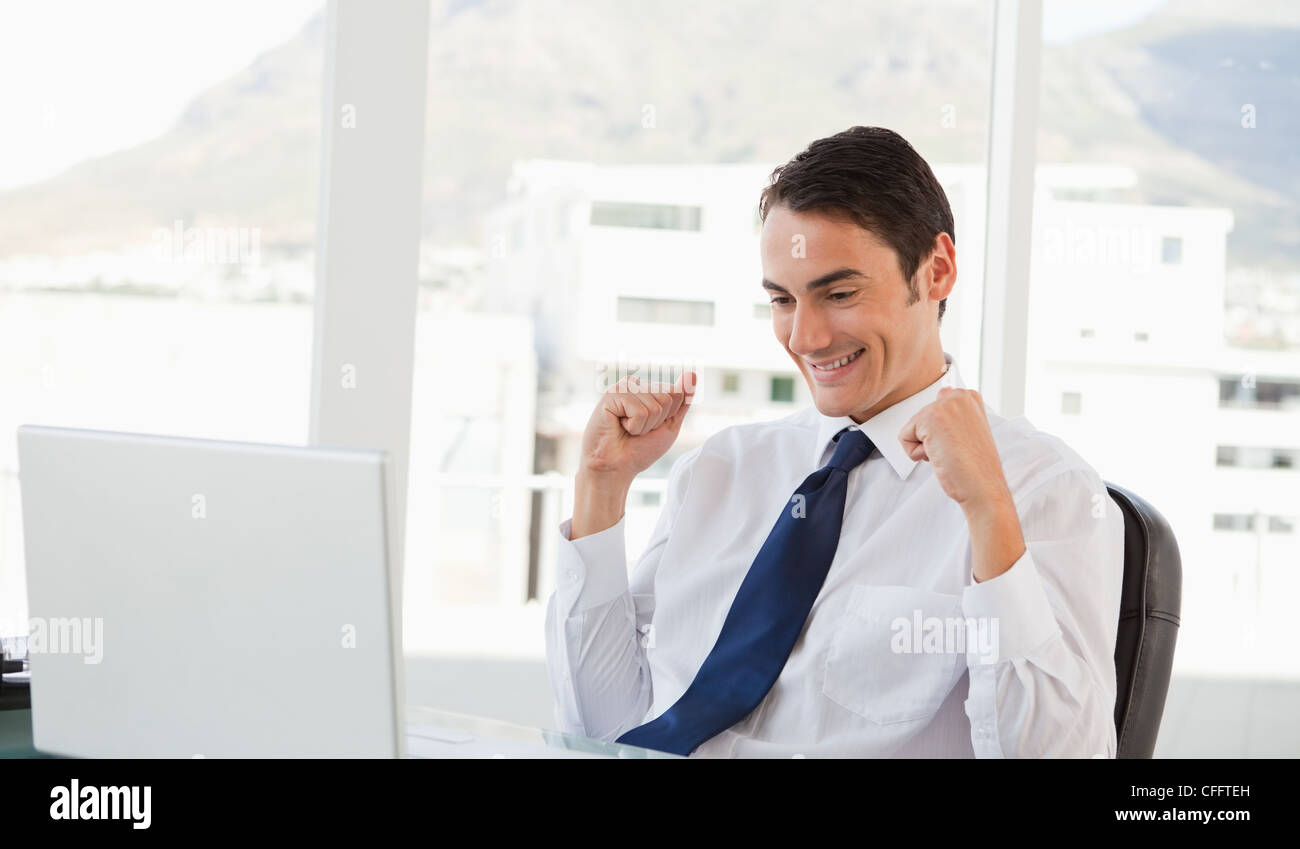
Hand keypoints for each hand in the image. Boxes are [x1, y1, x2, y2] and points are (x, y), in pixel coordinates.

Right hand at [578, 371, 696, 483]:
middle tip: (637, 430)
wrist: (615, 466)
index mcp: (649, 389)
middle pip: (667, 398)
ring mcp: (623, 388)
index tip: (651, 427)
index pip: (676, 394)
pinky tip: (619, 426)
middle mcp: (636, 384)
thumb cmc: (639, 448)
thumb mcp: (669, 424)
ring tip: (627, 429)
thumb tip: (692, 374)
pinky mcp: (612, 395)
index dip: (668, 417)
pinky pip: (640, 411)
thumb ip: (682, 400)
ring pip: (655, 406)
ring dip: (644, 426)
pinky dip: (634, 426)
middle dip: (657, 421)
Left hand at [897, 387, 1012, 514]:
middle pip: (920, 419)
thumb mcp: (969, 430)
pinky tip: (940, 456)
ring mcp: (944, 405)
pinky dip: (916, 454)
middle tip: (955, 451)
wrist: (983, 487)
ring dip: (925, 447)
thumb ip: (954, 412)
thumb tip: (944, 390)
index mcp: (969, 397)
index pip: (934, 408)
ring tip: (949, 454)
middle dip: (931, 440)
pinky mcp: (929, 418)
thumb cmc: (977, 466)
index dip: (941, 434)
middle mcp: (958, 395)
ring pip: (912, 428)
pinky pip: (904, 438)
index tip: (960, 444)